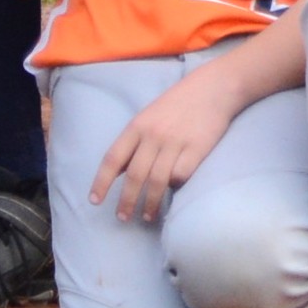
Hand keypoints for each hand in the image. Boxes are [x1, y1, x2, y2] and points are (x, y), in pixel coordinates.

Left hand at [92, 60, 237, 221]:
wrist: (212, 89)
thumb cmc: (177, 104)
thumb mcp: (148, 116)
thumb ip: (134, 142)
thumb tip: (120, 170)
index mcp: (136, 126)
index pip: (113, 158)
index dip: (102, 182)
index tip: (95, 201)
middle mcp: (153, 135)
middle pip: (135, 176)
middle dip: (126, 201)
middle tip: (123, 218)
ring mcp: (175, 143)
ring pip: (157, 181)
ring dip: (150, 203)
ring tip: (147, 216)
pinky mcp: (196, 150)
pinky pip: (181, 176)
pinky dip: (175, 187)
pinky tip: (174, 193)